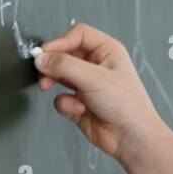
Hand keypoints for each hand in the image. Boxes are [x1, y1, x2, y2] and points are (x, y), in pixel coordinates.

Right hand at [33, 22, 162, 164]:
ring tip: (48, 86)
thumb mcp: (94, 77)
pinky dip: (66, 104)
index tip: (45, 53)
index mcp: (107, 51)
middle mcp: (96, 65)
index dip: (60, 42)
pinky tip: (80, 109)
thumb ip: (64, 65)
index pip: (77, 35)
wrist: (131, 137)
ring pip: (59, 75)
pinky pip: (61, 98)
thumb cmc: (126, 104)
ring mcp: (87, 84)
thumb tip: (41, 59)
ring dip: (54, 82)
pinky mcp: (79, 103)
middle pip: (64, 55)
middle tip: (42, 71)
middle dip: (53, 64)